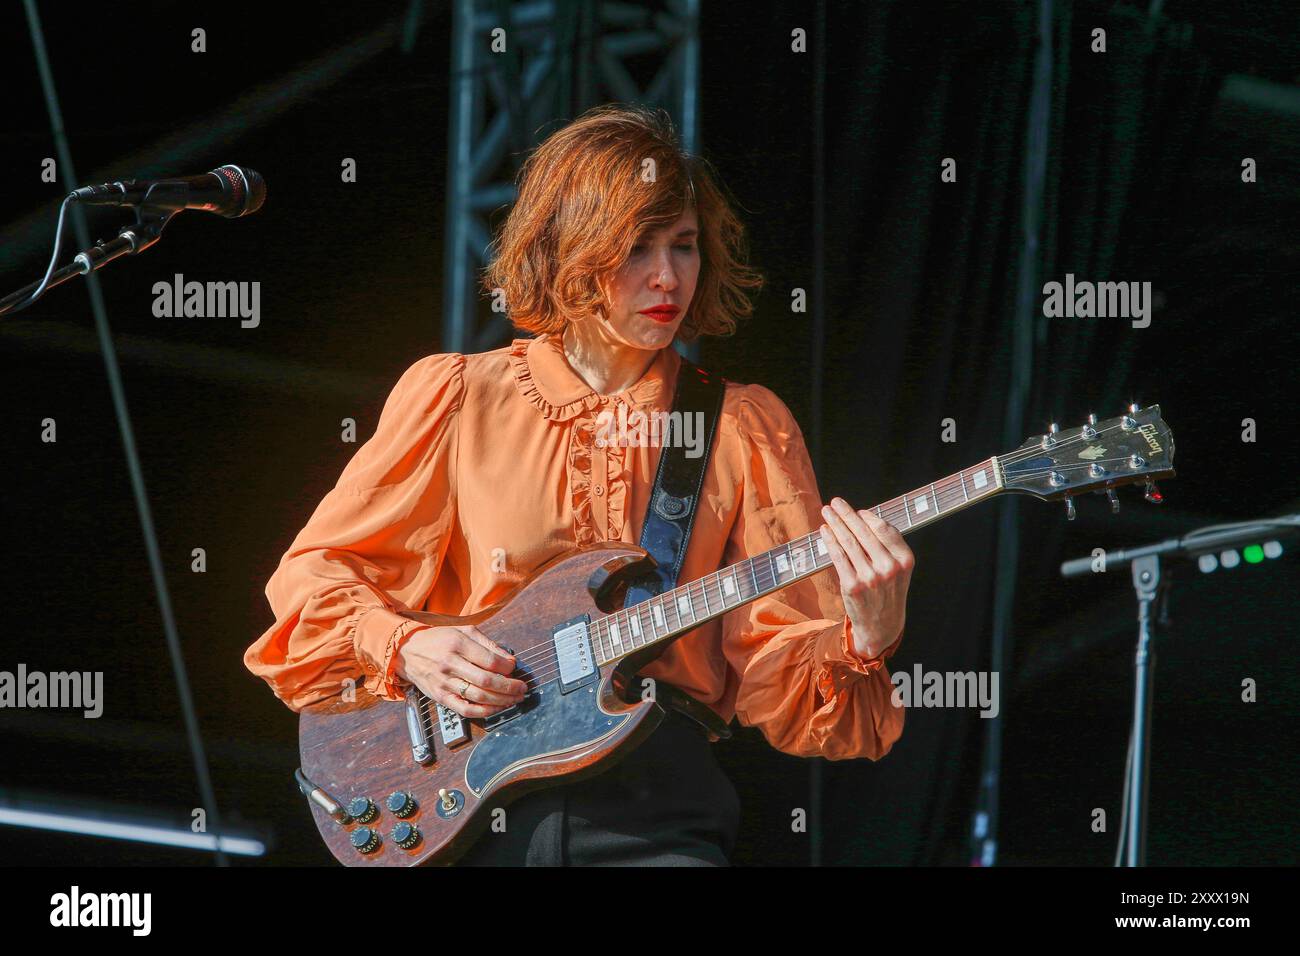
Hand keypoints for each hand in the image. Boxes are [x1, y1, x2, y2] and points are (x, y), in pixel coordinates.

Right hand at [396, 625, 527, 717]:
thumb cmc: (438, 640)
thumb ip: (487, 644)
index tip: (514, 668)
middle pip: (486, 681)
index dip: (507, 667)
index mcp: (457, 644)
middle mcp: (450, 664)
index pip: (490, 660)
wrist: (406, 652)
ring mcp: (444, 683)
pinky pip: (465, 709)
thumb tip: (509, 660)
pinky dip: (483, 711)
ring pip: (478, 697)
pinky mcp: (440, 697)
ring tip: (515, 699)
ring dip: (502, 700)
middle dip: (509, 687)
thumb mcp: (463, 631)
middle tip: (522, 688)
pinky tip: (496, 708)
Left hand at [818, 496, 913, 659]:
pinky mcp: (852, 585)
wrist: (882, 625)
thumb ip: (888, 546)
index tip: (857, 511)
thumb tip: (863, 518)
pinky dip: (829, 541)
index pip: (884, 528)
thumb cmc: (888, 592)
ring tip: (827, 512)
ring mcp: (870, 577)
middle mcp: (889, 567)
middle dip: (847, 514)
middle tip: (835, 502)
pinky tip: (824, 531)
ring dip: (835, 523)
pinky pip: (838, 556)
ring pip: (848, 542)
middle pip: (864, 532)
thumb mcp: (899, 570)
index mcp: (904, 560)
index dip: (868, 517)